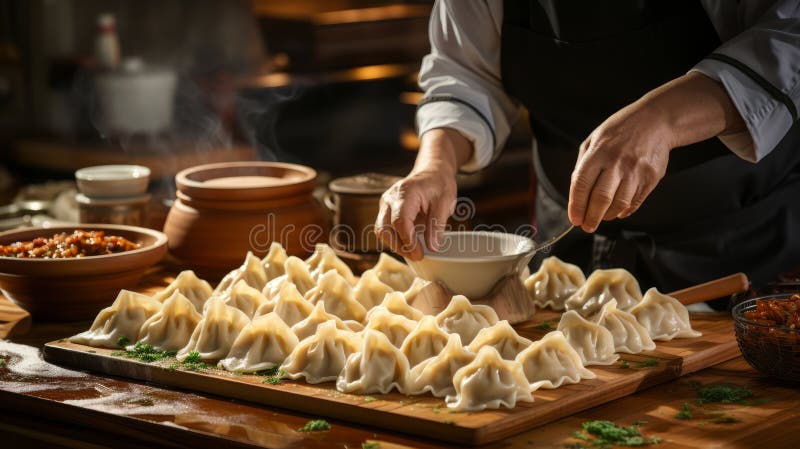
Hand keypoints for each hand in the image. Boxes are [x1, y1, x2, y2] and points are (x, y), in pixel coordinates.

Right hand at [375, 128, 471, 259]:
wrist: (432, 172)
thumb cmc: (438, 184)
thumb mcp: (445, 202)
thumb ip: (437, 225)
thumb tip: (432, 246)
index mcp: (404, 193)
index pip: (400, 222)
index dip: (408, 241)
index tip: (420, 253)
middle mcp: (390, 199)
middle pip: (385, 228)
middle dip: (400, 246)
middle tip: (418, 256)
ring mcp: (385, 205)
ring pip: (382, 230)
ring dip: (396, 245)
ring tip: (414, 251)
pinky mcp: (386, 211)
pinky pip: (385, 228)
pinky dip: (395, 239)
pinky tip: (409, 244)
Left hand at [568, 72, 747, 231]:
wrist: (657, 120)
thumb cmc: (620, 131)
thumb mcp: (594, 140)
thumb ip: (583, 165)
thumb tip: (576, 195)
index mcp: (598, 152)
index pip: (581, 185)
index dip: (576, 206)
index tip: (574, 218)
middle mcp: (617, 162)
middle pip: (600, 199)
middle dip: (591, 218)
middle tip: (587, 227)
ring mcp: (636, 170)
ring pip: (619, 204)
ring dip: (607, 216)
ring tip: (601, 219)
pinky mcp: (651, 177)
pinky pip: (635, 201)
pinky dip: (625, 211)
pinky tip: (618, 212)